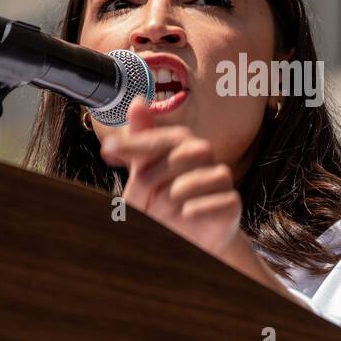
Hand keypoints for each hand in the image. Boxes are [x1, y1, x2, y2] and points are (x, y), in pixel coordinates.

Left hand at [98, 97, 311, 307]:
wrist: (186, 238)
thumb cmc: (163, 202)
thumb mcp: (144, 172)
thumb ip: (142, 139)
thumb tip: (138, 101)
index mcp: (183, 146)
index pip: (166, 136)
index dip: (138, 142)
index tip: (108, 149)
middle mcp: (205, 159)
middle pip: (190, 151)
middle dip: (160, 173)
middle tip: (145, 192)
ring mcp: (220, 181)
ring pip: (209, 175)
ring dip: (180, 192)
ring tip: (167, 206)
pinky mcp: (232, 205)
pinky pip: (223, 200)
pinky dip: (200, 208)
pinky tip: (186, 214)